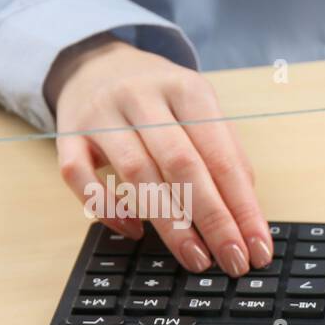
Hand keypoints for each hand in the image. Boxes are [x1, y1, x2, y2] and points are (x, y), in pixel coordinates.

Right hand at [45, 34, 271, 275]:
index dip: (242, 206)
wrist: (94, 64)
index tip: (257, 246)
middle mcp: (142, 97)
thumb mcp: (200, 109)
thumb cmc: (160, 99)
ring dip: (170, 224)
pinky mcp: (67, 132)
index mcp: (186, 89)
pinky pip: (79, 176)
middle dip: (213, 220)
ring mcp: (100, 114)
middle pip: (182, 165)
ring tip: (196, 258)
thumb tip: (247, 212)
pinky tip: (134, 231)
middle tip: (232, 260)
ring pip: (136, 173)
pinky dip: (107, 208)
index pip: (221, 156)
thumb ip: (225, 153)